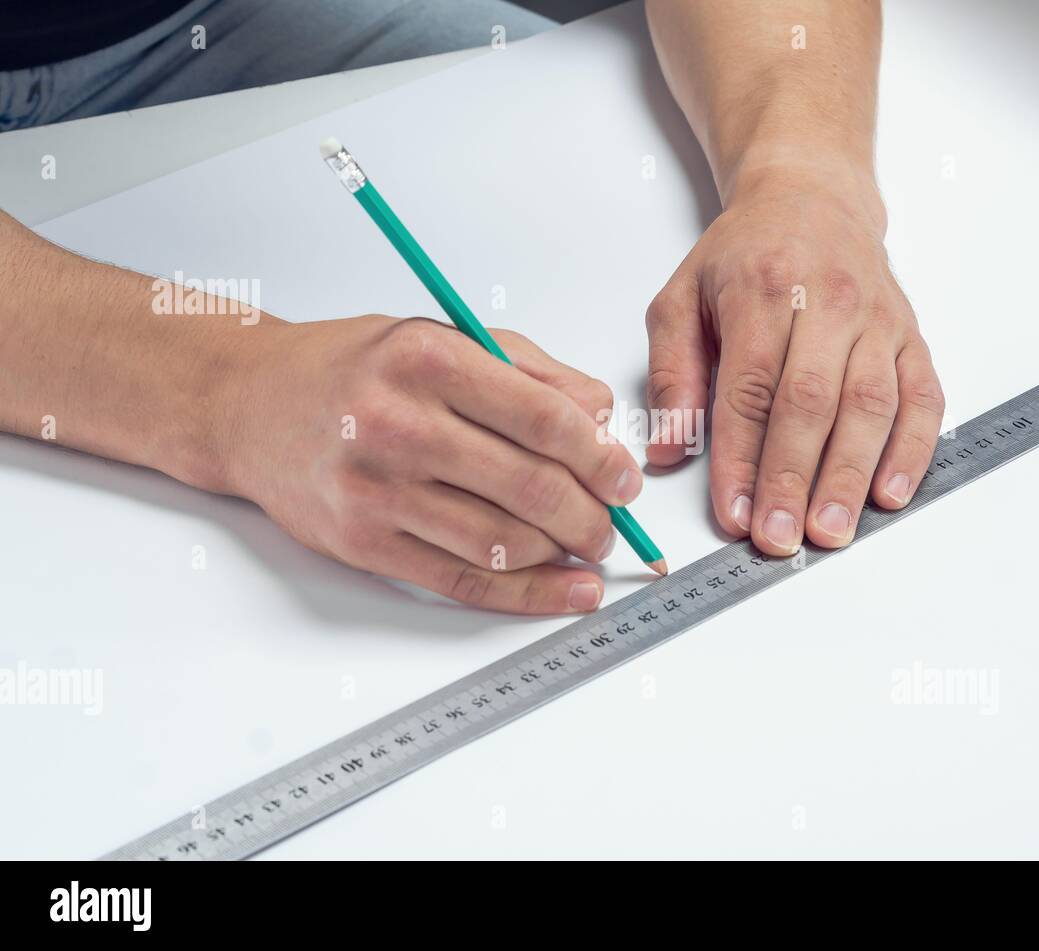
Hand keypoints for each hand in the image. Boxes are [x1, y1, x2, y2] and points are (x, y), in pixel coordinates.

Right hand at [225, 316, 642, 613]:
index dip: (601, 458)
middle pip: (530, 488)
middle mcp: (399, 424)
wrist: (250, 407)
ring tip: (586, 546)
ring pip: (503, 544)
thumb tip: (602, 417)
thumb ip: (531, 372)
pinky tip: (565, 592)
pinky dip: (526, 595)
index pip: (544, 420)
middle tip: (612, 520)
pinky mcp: (362, 544)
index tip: (625, 477)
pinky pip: (462, 582)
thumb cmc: (356, 371)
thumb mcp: (443, 338)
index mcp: (428, 360)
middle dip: (592, 516)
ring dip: (563, 555)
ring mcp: (376, 491)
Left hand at [644, 170, 944, 554]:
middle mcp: (827, 301)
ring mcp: (877, 319)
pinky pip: (922, 395)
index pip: (750, 389)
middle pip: (811, 402)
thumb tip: (668, 452)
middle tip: (781, 538)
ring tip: (832, 531)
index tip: (734, 515)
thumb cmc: (744, 256)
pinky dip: (913, 449)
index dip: (742, 459)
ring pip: (870, 403)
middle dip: (794, 478)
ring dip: (851, 474)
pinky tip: (890, 493)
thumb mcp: (681, 298)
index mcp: (761, 290)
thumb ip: (670, 375)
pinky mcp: (911, 335)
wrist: (813, 196)